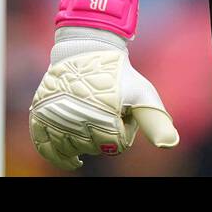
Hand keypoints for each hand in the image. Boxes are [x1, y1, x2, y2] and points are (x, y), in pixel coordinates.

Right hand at [29, 33, 179, 169]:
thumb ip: (155, 121)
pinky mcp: (41, 117)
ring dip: (83, 141)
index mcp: (103, 115)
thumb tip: (171, 145)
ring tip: (90, 119)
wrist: (87, 50)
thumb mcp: (142, 94)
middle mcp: (77, 119)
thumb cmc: (119, 74)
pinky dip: (58, 156)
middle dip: (104, 134)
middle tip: (106, 109)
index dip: (123, 130)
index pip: (116, 145)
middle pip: (95, 148)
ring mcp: (56, 119)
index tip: (123, 111)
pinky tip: (74, 161)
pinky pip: (46, 148)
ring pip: (72, 149)